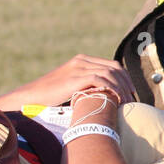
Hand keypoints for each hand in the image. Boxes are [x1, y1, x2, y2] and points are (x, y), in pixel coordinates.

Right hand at [0, 55, 138, 111]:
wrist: (29, 99)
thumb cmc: (49, 99)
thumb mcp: (71, 89)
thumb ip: (86, 88)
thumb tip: (105, 100)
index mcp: (82, 61)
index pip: (112, 65)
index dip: (125, 79)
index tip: (132, 94)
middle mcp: (81, 61)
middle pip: (115, 68)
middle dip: (127, 83)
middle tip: (134, 100)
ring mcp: (78, 67)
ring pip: (110, 73)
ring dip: (122, 88)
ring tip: (127, 103)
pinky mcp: (74, 77)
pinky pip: (101, 80)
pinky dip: (112, 89)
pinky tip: (117, 100)